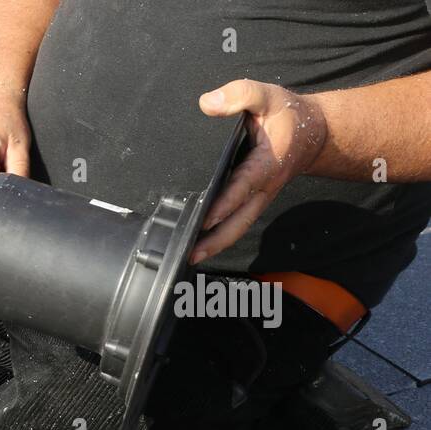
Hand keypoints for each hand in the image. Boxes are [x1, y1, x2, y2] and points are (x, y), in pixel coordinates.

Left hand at [191, 79, 328, 263]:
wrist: (315, 132)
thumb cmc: (288, 115)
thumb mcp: (268, 96)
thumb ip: (240, 95)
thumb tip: (208, 104)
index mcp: (266, 163)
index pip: (243, 186)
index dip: (226, 203)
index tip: (206, 218)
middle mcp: (263, 187)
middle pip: (240, 220)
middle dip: (217, 239)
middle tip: (190, 254)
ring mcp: (259, 197)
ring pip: (239, 226)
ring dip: (216, 244)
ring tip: (190, 257)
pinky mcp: (254, 200)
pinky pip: (238, 221)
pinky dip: (220, 235)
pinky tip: (199, 243)